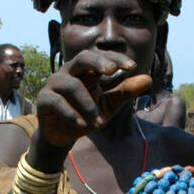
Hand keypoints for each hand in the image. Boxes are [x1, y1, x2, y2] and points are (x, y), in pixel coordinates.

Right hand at [33, 50, 151, 151]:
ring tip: (101, 124)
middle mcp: (69, 72)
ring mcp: (54, 84)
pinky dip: (72, 114)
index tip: (133, 67)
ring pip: (72, 86)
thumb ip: (125, 92)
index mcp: (86, 70)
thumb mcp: (109, 105)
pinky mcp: (44, 100)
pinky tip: (83, 126)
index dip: (116, 59)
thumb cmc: (86, 114)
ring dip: (89, 105)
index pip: (101, 57)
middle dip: (98, 62)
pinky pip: (57, 102)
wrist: (62, 136)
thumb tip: (148, 79)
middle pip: (82, 58)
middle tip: (112, 70)